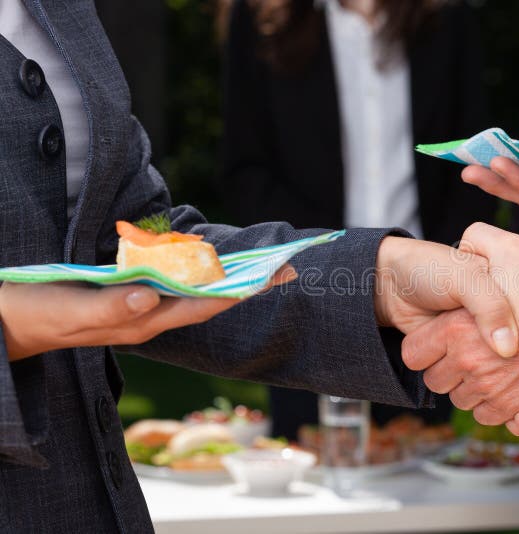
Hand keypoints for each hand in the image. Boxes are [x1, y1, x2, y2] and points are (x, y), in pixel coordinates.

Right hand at [0, 263, 296, 360]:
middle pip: (211, 298)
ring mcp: (140, 307)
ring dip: (228, 277)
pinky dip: (197, 271)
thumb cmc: (39, 316)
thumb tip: (152, 297)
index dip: (244, 290)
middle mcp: (150, 316)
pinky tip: (208, 263)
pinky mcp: (128, 296)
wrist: (11, 324)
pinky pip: (174, 283)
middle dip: (248, 284)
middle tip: (287, 267)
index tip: (277, 276)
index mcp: (144, 321)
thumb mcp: (72, 312)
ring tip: (260, 266)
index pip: (206, 304)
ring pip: (195, 291)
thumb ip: (111, 309)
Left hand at [401, 224, 518, 431]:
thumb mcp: (513, 249)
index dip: (426, 345)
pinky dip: (495, 405)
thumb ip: (478, 241)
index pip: (414, 353)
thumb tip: (463, 246)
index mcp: (456, 329)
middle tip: (470, 348)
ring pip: (462, 400)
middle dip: (448, 368)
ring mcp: (491, 390)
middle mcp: (469, 364)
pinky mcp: (514, 408)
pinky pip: (489, 415)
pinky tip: (507, 384)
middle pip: (436, 380)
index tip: (442, 335)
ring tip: (491, 365)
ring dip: (471, 388)